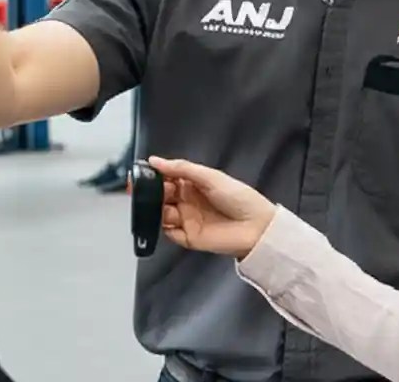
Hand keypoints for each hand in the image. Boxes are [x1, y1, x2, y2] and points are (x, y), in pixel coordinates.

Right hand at [149, 156, 277, 258]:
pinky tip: (167, 221)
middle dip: (152, 193)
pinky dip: (164, 228)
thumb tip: (155, 161)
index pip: (168, 178)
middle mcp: (188, 201)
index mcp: (194, 184)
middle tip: (147, 190)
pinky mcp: (188, 238)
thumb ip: (182, 168)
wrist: (256, 228)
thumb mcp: (211, 177)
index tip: (141, 172)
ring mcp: (187, 220)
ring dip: (157, 209)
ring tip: (164, 206)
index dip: (155, 176)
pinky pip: (169, 233)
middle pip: (161, 196)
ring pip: (162, 214)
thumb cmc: (239, 198)